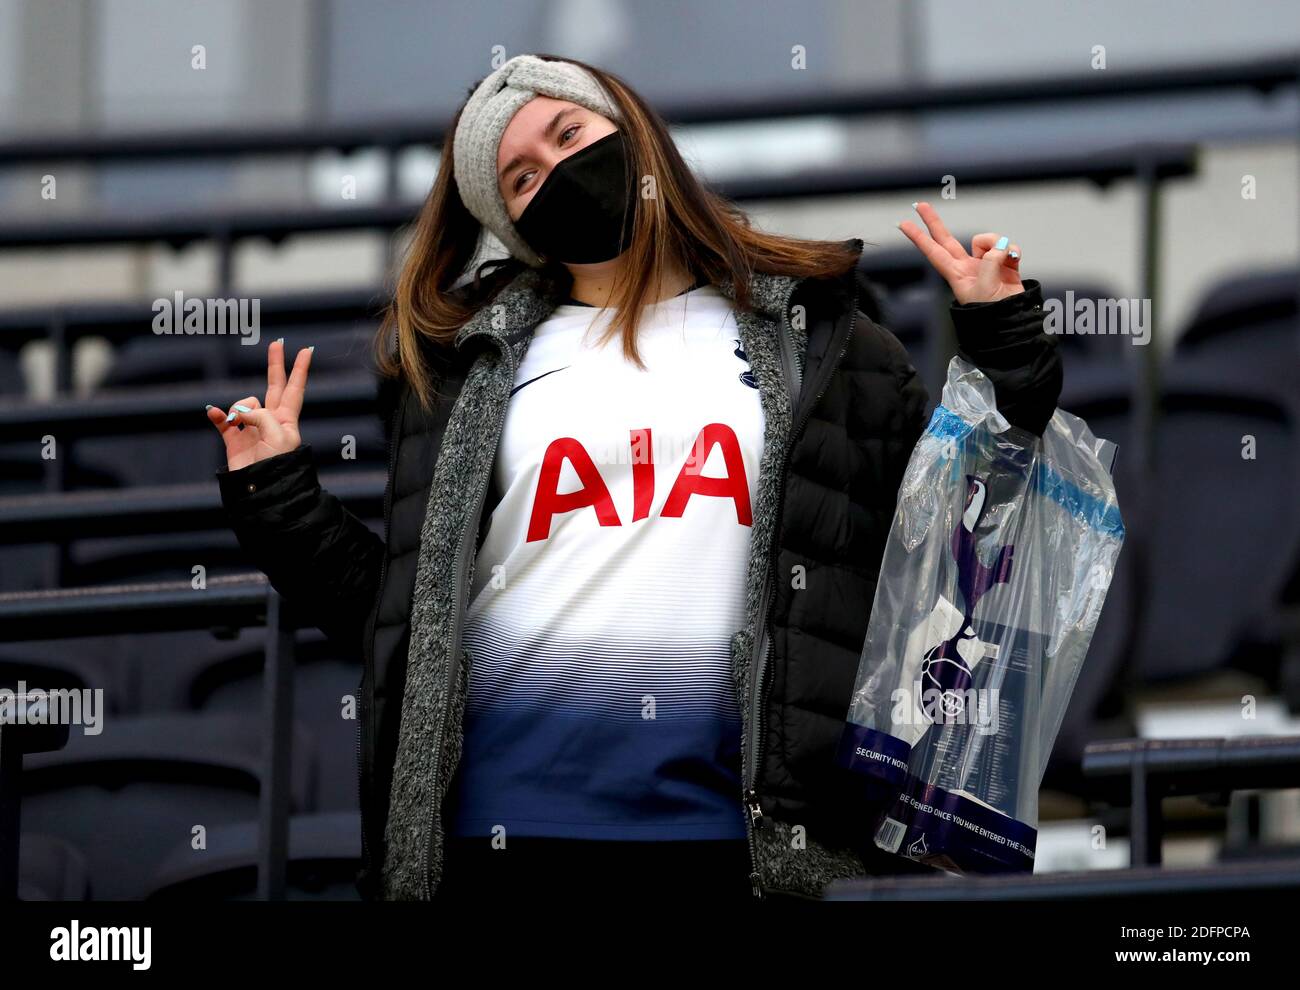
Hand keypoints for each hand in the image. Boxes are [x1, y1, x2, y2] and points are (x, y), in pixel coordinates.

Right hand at [206, 339, 312, 470]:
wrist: (261, 488)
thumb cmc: (278, 464)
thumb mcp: (279, 435)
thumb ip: (261, 415)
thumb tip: (238, 413)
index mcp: (287, 419)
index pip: (294, 388)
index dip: (300, 369)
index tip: (306, 350)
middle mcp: (270, 420)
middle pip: (273, 385)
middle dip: (275, 365)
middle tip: (276, 344)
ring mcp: (251, 427)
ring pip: (242, 403)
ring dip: (238, 408)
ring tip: (239, 424)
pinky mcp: (233, 438)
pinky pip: (222, 419)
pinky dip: (217, 415)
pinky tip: (214, 414)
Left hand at [897, 201, 1024, 304]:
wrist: (1013, 318)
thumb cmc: (992, 310)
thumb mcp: (984, 287)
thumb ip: (989, 262)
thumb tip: (1000, 247)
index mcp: (956, 273)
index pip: (933, 251)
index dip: (918, 237)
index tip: (903, 224)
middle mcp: (967, 265)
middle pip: (946, 239)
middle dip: (934, 222)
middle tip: (920, 205)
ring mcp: (985, 263)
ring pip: (988, 239)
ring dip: (998, 244)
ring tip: (1004, 262)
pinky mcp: (1004, 262)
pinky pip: (1007, 246)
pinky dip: (1013, 250)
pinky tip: (1014, 260)